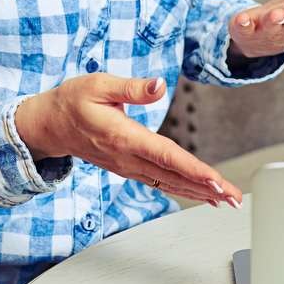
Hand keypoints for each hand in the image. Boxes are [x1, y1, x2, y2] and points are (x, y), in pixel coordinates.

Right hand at [14, 75, 239, 206]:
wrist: (49, 125)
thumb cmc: (73, 101)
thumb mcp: (99, 84)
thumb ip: (131, 88)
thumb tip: (159, 85)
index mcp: (124, 136)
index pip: (166, 156)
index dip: (194, 170)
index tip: (217, 180)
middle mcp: (127, 157)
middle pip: (173, 176)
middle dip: (206, 188)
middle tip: (234, 197)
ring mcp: (127, 166)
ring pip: (168, 183)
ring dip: (198, 192)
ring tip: (226, 199)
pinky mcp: (128, 167)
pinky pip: (160, 182)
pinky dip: (182, 188)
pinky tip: (200, 192)